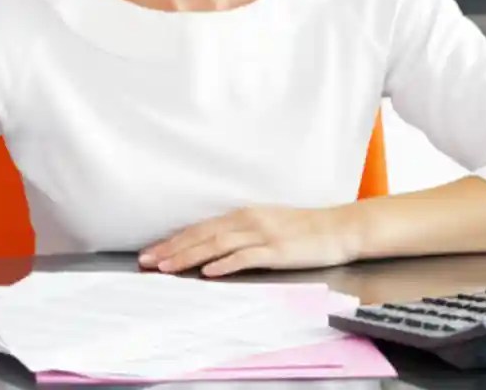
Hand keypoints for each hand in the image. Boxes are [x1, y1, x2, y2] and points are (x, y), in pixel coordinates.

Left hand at [138, 205, 355, 276]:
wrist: (339, 227)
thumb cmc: (303, 228)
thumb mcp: (266, 223)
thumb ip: (240, 232)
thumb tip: (211, 247)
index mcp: (243, 214)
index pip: (200, 228)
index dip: (174, 240)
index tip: (151, 252)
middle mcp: (248, 221)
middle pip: (202, 235)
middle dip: (172, 249)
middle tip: (146, 261)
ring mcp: (262, 235)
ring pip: (217, 244)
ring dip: (190, 256)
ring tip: (167, 267)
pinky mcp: (277, 250)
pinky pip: (247, 257)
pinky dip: (226, 263)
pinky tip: (209, 271)